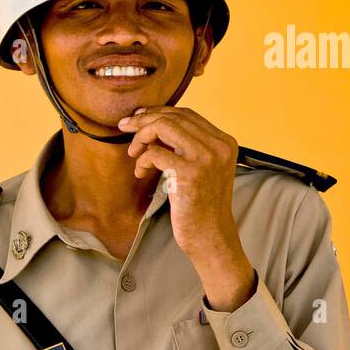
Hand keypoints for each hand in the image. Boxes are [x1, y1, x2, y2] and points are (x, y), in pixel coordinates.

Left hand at [117, 106, 254, 310]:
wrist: (211, 238)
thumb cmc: (201, 206)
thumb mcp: (201, 169)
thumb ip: (186, 146)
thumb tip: (153, 123)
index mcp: (225, 142)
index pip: (187, 114)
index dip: (158, 112)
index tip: (138, 118)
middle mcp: (219, 146)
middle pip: (173, 117)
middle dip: (143, 120)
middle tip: (124, 128)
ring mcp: (206, 158)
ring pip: (163, 127)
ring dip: (141, 136)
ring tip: (133, 153)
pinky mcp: (190, 174)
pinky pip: (154, 153)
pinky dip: (142, 160)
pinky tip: (140, 173)